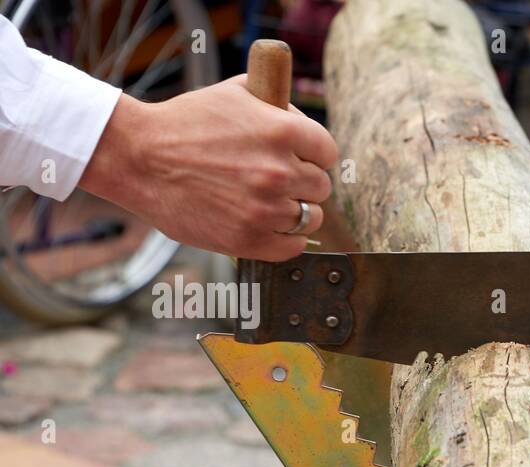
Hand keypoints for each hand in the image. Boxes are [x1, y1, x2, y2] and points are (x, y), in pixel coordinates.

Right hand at [80, 76, 338, 260]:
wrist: (140, 158)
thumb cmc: (185, 123)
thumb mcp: (234, 94)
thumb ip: (276, 104)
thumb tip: (304, 122)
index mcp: (282, 132)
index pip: (328, 152)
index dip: (314, 155)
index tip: (300, 158)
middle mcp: (280, 172)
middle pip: (321, 187)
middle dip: (303, 182)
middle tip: (279, 181)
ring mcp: (266, 209)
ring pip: (311, 218)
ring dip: (297, 212)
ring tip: (272, 203)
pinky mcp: (250, 239)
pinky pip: (293, 247)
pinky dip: (287, 240)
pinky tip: (271, 227)